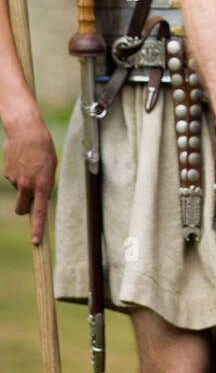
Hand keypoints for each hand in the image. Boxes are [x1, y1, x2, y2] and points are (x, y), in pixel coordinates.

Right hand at [3, 105, 56, 244]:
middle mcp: (27, 185)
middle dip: (24, 210)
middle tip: (29, 202)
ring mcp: (15, 180)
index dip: (37, 228)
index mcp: (43, 185)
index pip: (39, 213)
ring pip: (19, 191)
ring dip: (23, 184)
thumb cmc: (44, 148)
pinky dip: (18, 174)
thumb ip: (46, 185)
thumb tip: (40, 198)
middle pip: (22, 209)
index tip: (35, 242)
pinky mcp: (6, 173)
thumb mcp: (52, 167)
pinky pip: (13, 179)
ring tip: (30, 166)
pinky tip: (22, 160)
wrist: (26, 130)